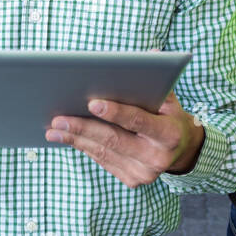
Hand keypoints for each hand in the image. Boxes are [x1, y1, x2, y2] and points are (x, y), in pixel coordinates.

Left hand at [45, 92, 203, 188]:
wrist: (182, 150)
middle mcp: (157, 157)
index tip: (91, 103)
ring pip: (103, 152)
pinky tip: (67, 137)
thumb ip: (156, 81)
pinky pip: (103, 161)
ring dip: (75, 139)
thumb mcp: (169, 99)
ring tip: (53, 128)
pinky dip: (83, 147)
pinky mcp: (132, 180)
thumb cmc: (169, 116)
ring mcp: (144, 173)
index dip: (115, 112)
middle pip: (113, 140)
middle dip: (82, 128)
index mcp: (169, 134)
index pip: (138, 121)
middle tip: (58, 119)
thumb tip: (149, 55)